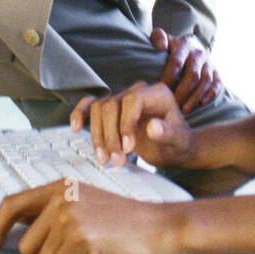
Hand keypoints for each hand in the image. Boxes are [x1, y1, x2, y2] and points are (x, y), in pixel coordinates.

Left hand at [0, 179, 172, 253]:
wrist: (161, 226)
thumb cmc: (127, 221)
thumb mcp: (86, 203)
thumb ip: (53, 212)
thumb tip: (19, 234)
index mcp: (61, 186)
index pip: (12, 204)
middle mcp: (61, 197)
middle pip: (26, 244)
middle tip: (78, 250)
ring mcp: (69, 216)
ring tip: (93, 249)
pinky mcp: (80, 237)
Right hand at [70, 82, 196, 170]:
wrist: (175, 148)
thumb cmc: (179, 143)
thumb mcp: (180, 141)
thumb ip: (168, 133)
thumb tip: (152, 127)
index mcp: (157, 93)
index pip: (133, 99)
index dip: (126, 123)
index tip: (128, 148)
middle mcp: (138, 92)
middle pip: (112, 105)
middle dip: (111, 135)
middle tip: (117, 161)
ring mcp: (123, 100)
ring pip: (99, 109)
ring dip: (98, 136)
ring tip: (105, 159)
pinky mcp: (112, 112)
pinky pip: (90, 105)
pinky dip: (80, 114)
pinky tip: (74, 127)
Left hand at [150, 29, 220, 114]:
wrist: (192, 46)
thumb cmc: (172, 47)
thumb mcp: (164, 38)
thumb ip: (158, 37)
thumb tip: (161, 47)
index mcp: (184, 46)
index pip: (176, 62)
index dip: (169, 77)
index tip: (160, 90)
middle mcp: (199, 54)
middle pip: (192, 74)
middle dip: (182, 92)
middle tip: (172, 105)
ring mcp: (209, 63)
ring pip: (205, 81)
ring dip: (195, 96)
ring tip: (184, 109)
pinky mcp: (216, 72)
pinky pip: (217, 83)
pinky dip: (211, 93)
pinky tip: (202, 103)